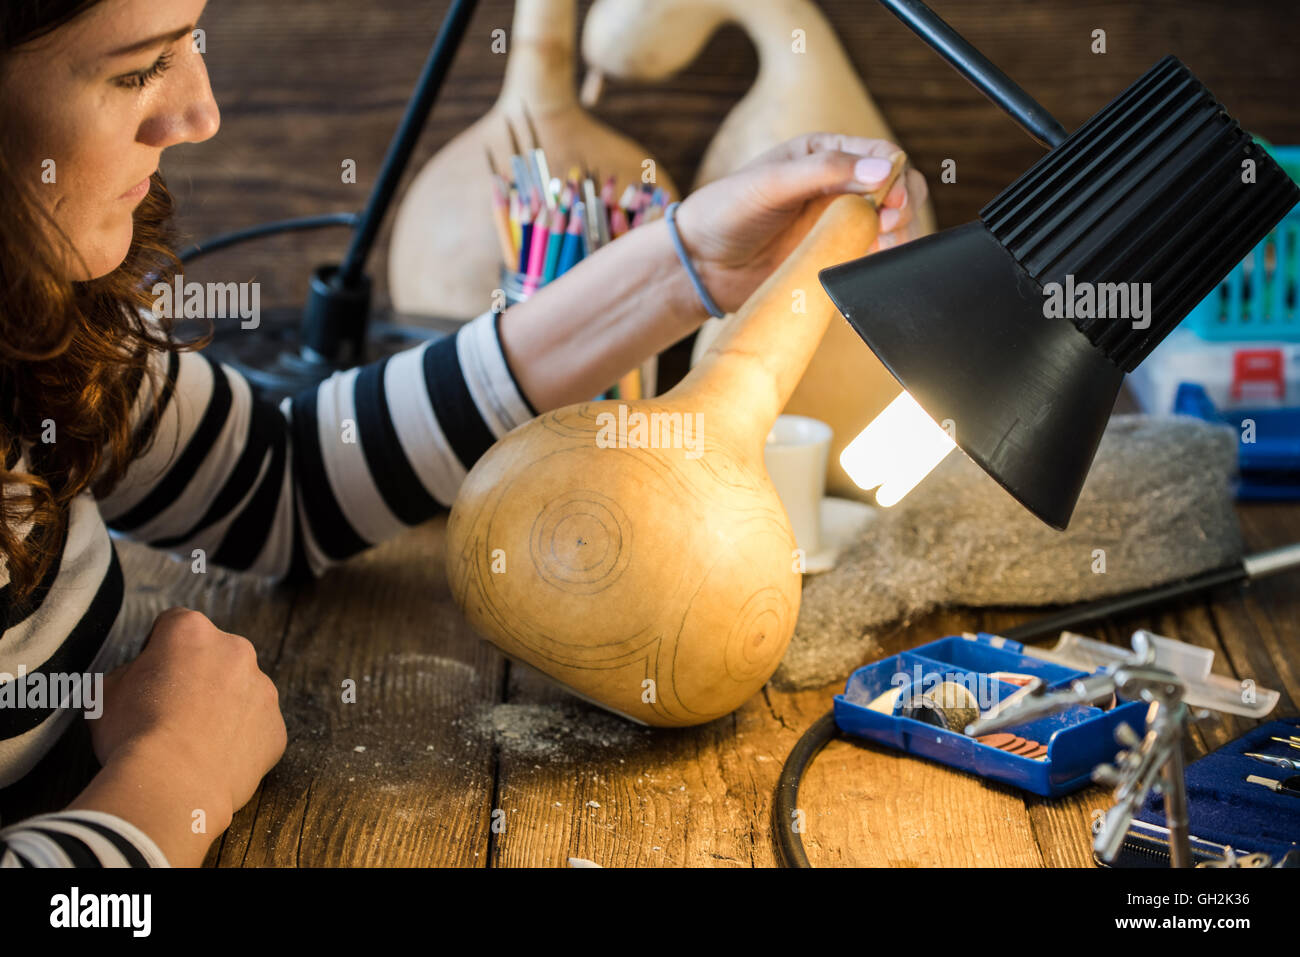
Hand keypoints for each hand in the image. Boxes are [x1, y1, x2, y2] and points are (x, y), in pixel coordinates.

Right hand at [87, 607, 286, 829]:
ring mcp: (263, 689)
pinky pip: (256, 729)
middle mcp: (236, 650)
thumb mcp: (104, 692)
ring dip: (223, 707)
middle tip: (171, 712)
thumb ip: (128, 672)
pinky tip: (213, 761)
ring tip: (193, 742)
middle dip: (196, 677)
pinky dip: (240, 741)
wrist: (171, 784)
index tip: (149, 678)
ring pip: (241, 691)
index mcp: (192, 631)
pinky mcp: (276, 727)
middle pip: (214, 656)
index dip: (157, 650)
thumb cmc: (132, 734)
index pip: (173, 625)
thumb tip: (138, 677)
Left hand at [671, 132, 928, 313]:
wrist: (699, 266)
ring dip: (898, 235)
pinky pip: (870, 255)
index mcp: (823, 155)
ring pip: (891, 225)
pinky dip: (881, 259)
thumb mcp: (771, 183)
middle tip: (888, 225)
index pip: (880, 156)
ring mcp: (836, 224)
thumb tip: (883, 171)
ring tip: (882, 248)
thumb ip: (825, 172)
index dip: (895, 175)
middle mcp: (836, 187)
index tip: (891, 199)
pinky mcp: (831, 256)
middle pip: (895, 190)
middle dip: (902, 205)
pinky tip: (872, 263)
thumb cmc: (724, 213)